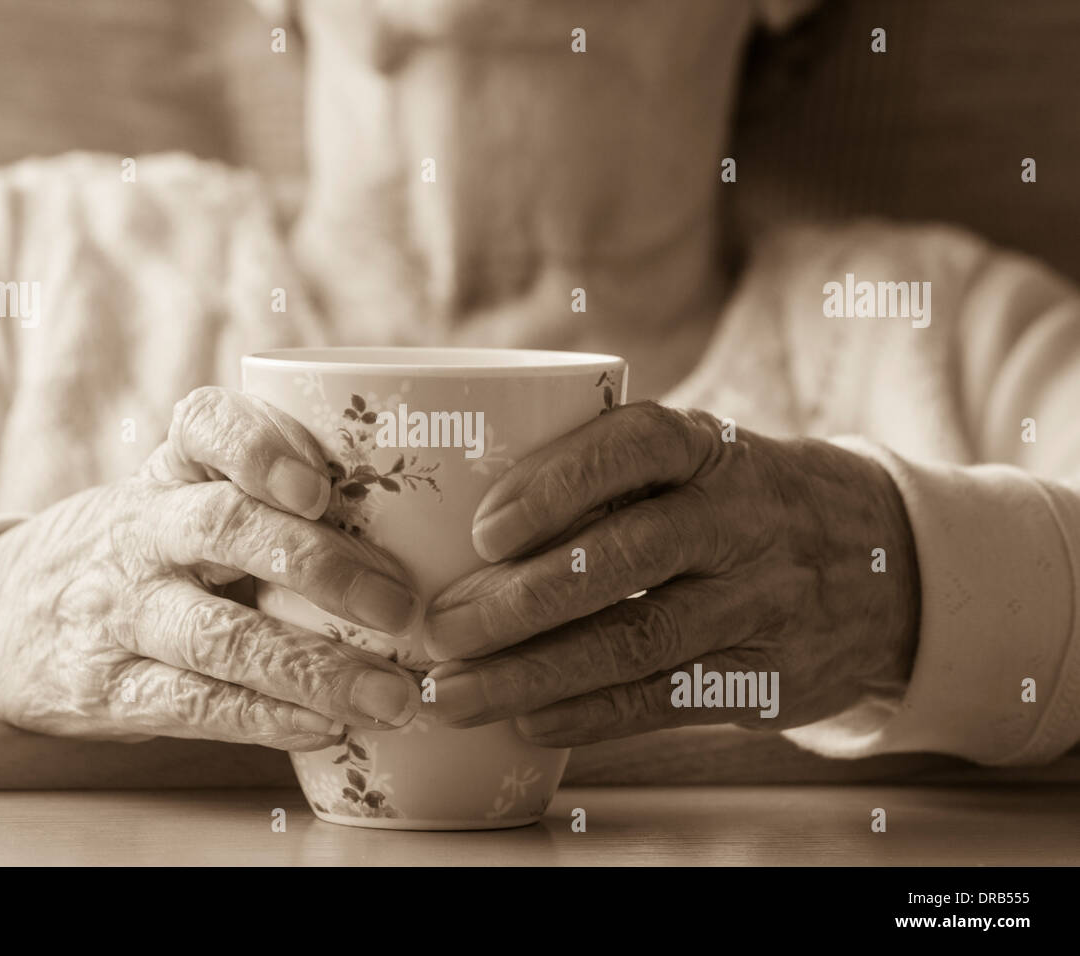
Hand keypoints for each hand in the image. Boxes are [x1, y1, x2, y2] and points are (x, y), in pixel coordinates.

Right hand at [0, 387, 423, 748]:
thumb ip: (265, 503)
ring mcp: (117, 612)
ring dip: (313, 667)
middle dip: (320, 564)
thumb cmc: (134, 555)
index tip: (320, 483)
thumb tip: (415, 532)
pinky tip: (327, 726)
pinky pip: (192, 704)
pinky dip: (265, 717)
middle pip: (222, 527)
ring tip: (391, 696)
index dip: (261, 443)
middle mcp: (138, 532)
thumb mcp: (175, 503)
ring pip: (217, 634)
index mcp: (169, 473)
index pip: (203, 424)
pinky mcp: (105, 689)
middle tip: (400, 605)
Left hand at [422, 401, 919, 745]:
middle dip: (520, 600)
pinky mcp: (768, 677)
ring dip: (533, 673)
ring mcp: (762, 602)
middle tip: (441, 628)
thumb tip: (459, 523)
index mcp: (712, 448)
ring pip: (637, 642)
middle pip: (626, 558)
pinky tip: (525, 720)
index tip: (482, 531)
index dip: (556, 485)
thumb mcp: (696, 459)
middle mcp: (743, 519)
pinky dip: (588, 715)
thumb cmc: (738, 502)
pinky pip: (665, 701)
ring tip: (454, 691)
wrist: (883, 564)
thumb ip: (606, 474)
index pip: (635, 446)